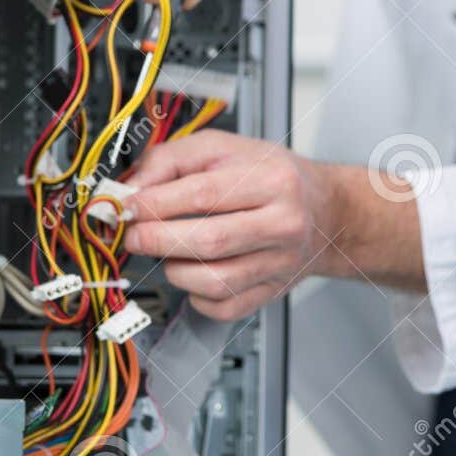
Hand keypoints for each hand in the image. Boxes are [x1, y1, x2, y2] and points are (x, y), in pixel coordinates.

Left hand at [121, 131, 328, 320]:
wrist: (326, 212)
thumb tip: (133, 188)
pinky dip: (196, 296)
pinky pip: (223, 307)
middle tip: (134, 235)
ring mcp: (282, 263)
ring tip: (168, 251)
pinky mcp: (274, 292)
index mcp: (274, 180)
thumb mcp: (225, 148)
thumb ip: (173, 158)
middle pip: (209, 241)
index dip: (156, 204)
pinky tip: (194, 273)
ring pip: (214, 281)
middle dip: (156, 239)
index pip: (204, 194)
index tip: (128, 207)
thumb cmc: (272, 177)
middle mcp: (284, 223)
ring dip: (175, 270)